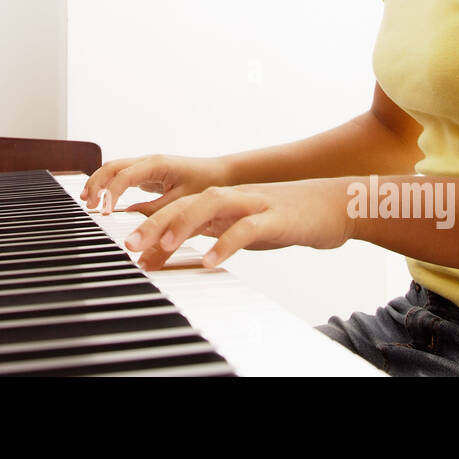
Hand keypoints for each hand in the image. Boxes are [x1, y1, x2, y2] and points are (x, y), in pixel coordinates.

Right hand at [80, 155, 228, 215]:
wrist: (223, 176)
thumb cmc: (208, 184)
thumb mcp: (182, 201)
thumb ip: (156, 210)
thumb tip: (130, 219)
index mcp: (156, 164)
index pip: (123, 176)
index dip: (111, 193)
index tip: (104, 212)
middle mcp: (148, 161)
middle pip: (112, 167)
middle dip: (97, 183)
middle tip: (89, 205)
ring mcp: (147, 166)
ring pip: (114, 169)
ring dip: (99, 182)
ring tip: (88, 201)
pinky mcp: (148, 174)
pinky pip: (122, 176)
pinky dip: (109, 185)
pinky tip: (103, 200)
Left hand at [122, 179, 355, 270]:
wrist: (333, 203)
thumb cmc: (283, 219)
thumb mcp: (238, 229)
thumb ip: (205, 236)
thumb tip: (164, 254)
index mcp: (221, 200)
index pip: (177, 206)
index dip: (149, 222)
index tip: (126, 245)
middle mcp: (232, 197)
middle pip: (187, 202)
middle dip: (155, 222)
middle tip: (130, 246)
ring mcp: (253, 203)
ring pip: (212, 205)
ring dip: (185, 224)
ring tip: (163, 246)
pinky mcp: (276, 217)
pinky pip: (247, 228)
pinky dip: (227, 243)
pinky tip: (212, 261)